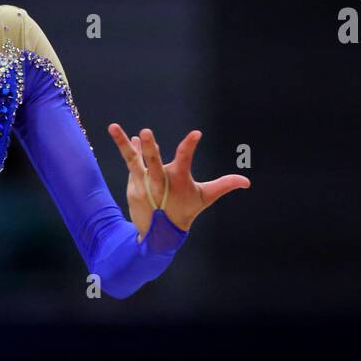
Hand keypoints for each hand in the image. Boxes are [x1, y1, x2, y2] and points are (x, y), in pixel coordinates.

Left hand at [107, 125, 249, 235]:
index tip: (196, 134)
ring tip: (113, 126)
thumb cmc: (185, 211)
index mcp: (179, 181)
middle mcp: (159, 182)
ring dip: (124, 144)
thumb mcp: (205, 198)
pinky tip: (131, 138)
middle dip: (150, 148)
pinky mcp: (133, 185)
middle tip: (146, 132)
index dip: (189, 146)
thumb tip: (247, 182)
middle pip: (154, 162)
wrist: (159, 234)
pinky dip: (132, 150)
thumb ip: (224, 186)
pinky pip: (132, 164)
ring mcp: (143, 183)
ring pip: (133, 160)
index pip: (185, 160)